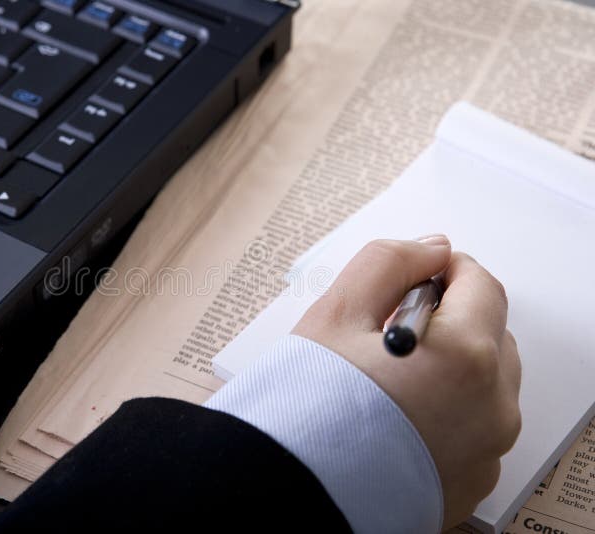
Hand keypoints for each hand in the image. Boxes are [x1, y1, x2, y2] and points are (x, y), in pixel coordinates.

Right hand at [292, 236, 520, 528]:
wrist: (292, 490)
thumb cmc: (308, 408)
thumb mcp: (335, 314)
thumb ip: (388, 263)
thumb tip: (430, 248)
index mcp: (465, 356)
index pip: (480, 285)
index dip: (447, 269)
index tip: (418, 273)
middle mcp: (491, 407)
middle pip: (489, 334)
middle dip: (449, 318)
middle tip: (390, 328)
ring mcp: (486, 450)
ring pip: (485, 383)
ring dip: (452, 365)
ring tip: (389, 377)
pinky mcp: (470, 480)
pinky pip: (475, 428)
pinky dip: (448, 411)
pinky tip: (397, 416)